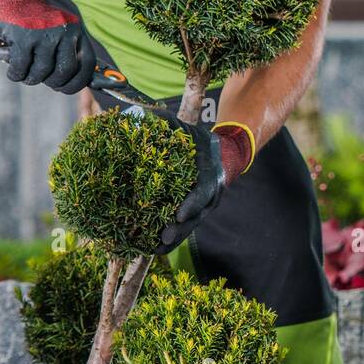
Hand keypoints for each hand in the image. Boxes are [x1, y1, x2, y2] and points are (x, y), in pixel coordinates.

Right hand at [0, 0, 95, 93]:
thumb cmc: (32, 17)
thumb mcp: (56, 28)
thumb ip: (64, 50)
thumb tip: (68, 82)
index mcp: (75, 29)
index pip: (87, 64)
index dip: (77, 82)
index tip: (64, 88)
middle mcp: (64, 31)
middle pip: (65, 71)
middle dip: (52, 82)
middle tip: (39, 79)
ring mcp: (45, 34)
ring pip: (41, 72)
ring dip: (30, 78)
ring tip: (23, 72)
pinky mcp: (24, 38)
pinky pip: (21, 68)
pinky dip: (16, 74)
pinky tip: (13, 71)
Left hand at [124, 106, 253, 252]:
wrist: (224, 155)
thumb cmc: (200, 141)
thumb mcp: (186, 130)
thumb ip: (166, 123)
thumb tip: (140, 115)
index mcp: (210, 175)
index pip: (203, 192)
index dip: (191, 204)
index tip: (179, 214)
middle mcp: (210, 195)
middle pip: (196, 216)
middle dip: (180, 229)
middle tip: (164, 238)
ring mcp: (204, 207)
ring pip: (190, 227)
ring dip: (175, 239)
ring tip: (155, 249)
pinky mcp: (196, 213)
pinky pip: (185, 228)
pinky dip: (172, 239)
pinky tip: (153, 248)